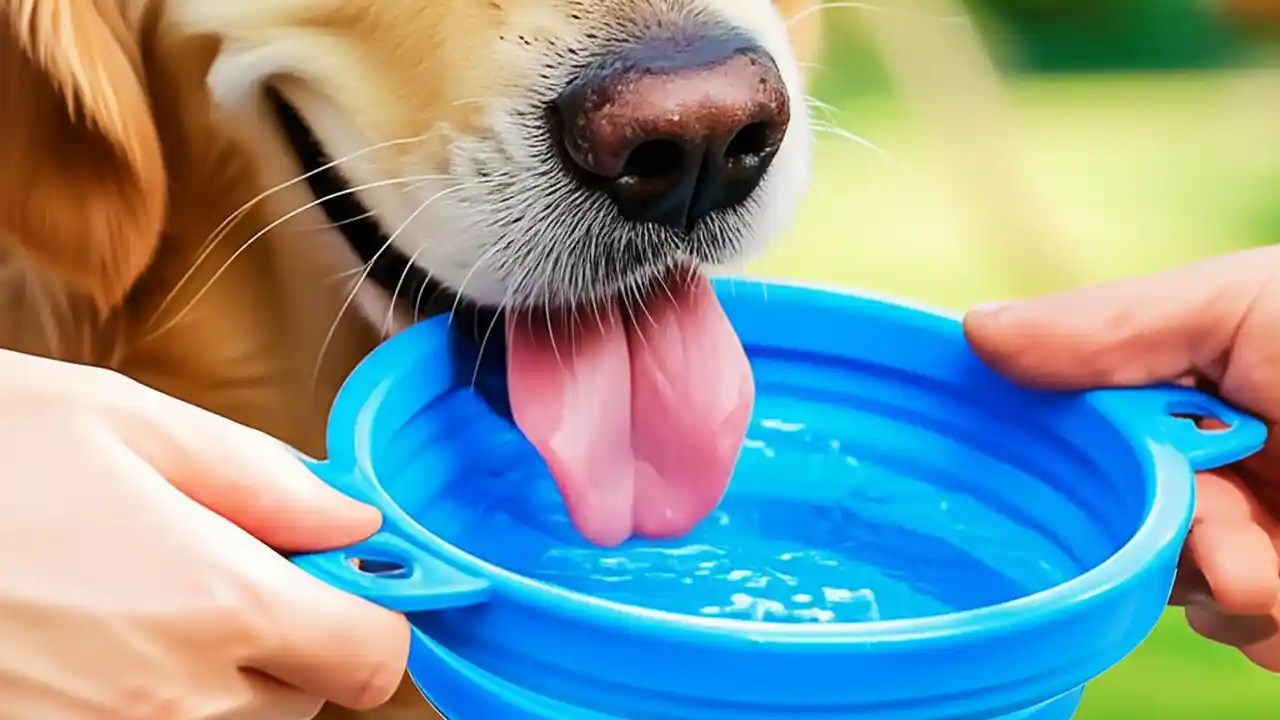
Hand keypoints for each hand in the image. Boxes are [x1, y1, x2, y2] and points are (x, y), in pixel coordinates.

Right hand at [0, 350, 408, 717]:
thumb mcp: (130, 425)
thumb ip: (268, 480)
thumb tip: (356, 520)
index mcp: (217, 607)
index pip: (372, 655)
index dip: (372, 613)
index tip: (345, 578)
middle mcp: (176, 706)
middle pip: (309, 697)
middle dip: (291, 638)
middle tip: (221, 568)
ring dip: (224, 676)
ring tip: (142, 598)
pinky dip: (155, 704)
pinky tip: (98, 643)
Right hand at [963, 246, 1279, 670]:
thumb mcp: (1248, 306)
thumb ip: (1112, 325)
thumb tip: (974, 332)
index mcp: (1192, 393)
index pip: (1078, 428)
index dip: (1071, 456)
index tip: (1094, 475)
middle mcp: (1218, 467)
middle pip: (1125, 520)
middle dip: (1183, 536)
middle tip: (1247, 539)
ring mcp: (1261, 542)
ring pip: (1182, 592)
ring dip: (1239, 588)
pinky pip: (1243, 638)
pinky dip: (1273, 628)